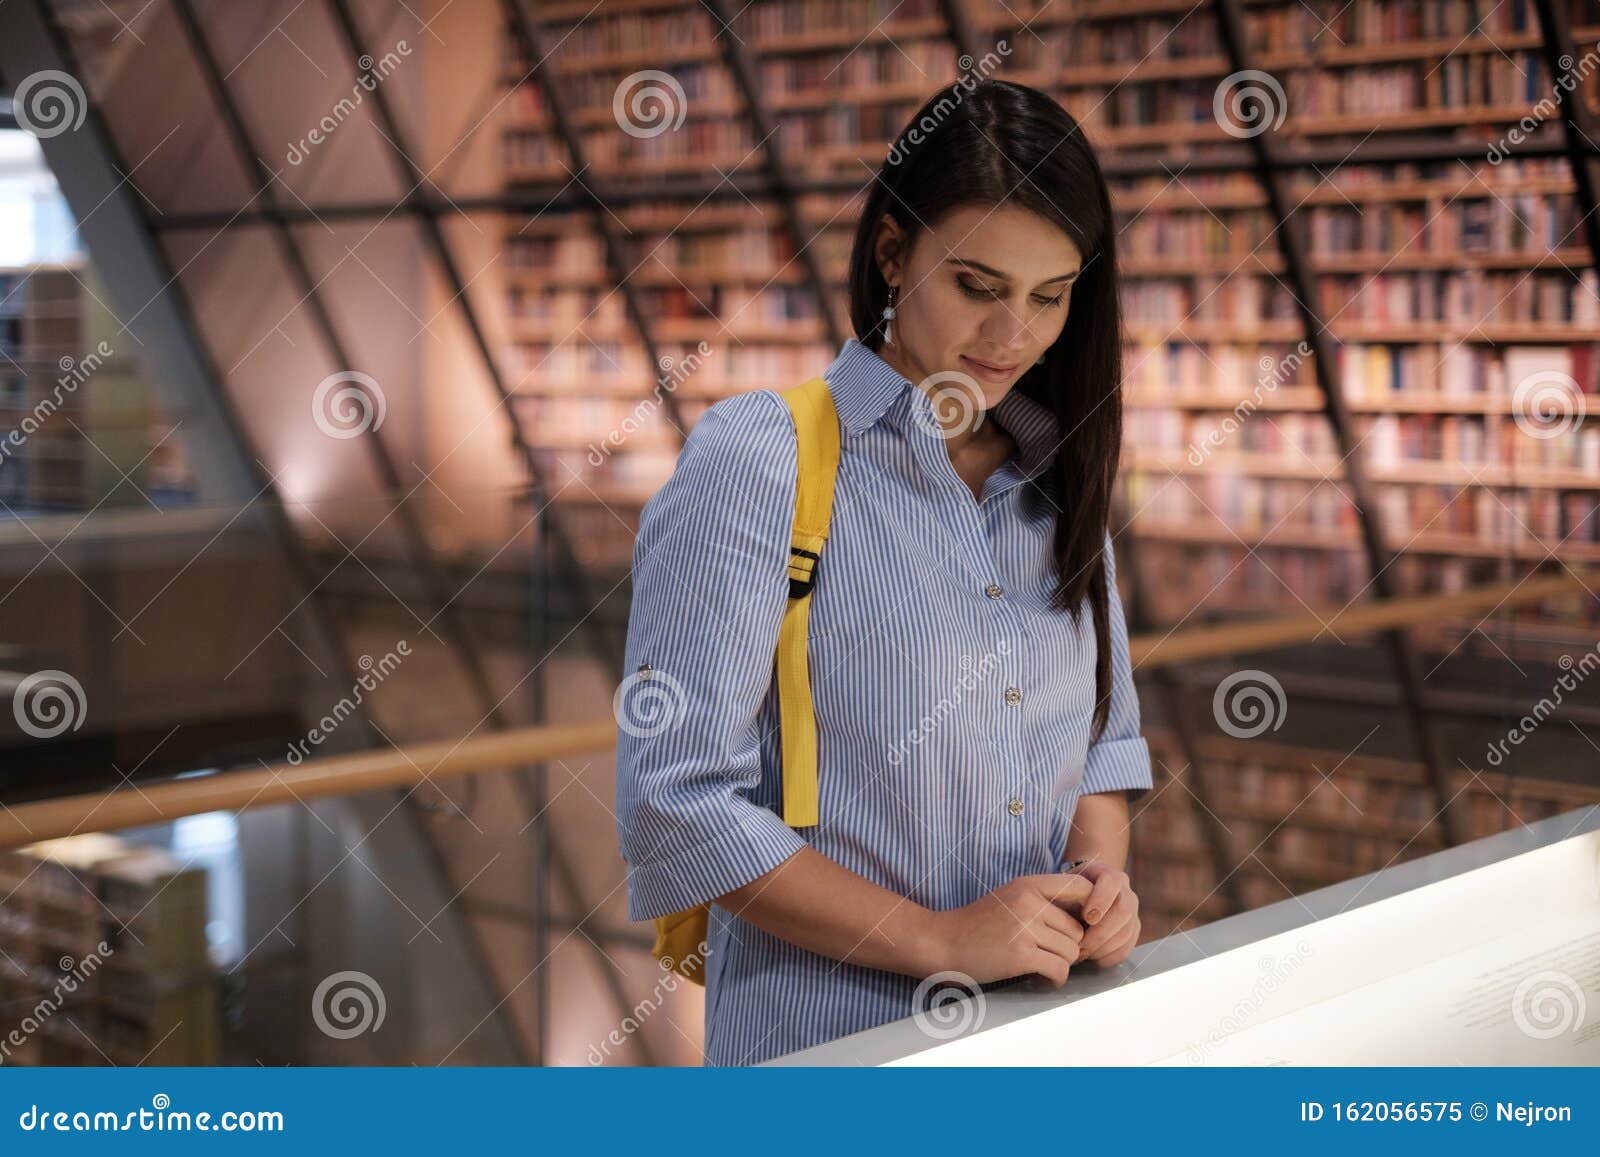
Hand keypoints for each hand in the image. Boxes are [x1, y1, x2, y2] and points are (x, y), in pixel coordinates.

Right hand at [925, 873, 1094, 986]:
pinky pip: (1059, 969)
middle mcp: (1029, 902)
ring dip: (1062, 965)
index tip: (1079, 927)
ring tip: (1042, 966)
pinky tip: (1041, 978)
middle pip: (1078, 930)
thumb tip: (1082, 917)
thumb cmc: (976, 924)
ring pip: (1071, 952)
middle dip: (1070, 947)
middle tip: (1052, 955)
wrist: (942, 942)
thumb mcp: (1010, 898)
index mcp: (1028, 885)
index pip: (1081, 887)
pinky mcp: (1020, 954)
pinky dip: (1055, 979)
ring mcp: (1025, 928)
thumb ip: (1042, 901)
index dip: (1090, 909)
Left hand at [1062, 858, 1140, 967]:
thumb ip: (1062, 896)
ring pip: (1126, 932)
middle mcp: (1125, 891)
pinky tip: (1093, 957)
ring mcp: (1132, 911)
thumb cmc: (1067, 893)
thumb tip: (1057, 916)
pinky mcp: (1132, 930)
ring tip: (1081, 953)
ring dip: (1103, 947)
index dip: (1101, 900)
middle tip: (1079, 945)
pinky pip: (1127, 947)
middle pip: (1123, 910)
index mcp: (1107, 874)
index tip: (1086, 917)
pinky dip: (1109, 956)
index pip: (1111, 881)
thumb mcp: (1062, 887)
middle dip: (1100, 932)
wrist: (1079, 899)